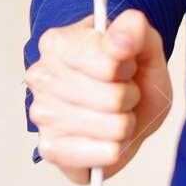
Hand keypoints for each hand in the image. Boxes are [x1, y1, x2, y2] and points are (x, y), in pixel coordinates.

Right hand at [26, 8, 171, 184]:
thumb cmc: (130, 77)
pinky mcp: (50, 149)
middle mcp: (41, 77)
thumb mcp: (144, 47)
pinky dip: (115, 149)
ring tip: (115, 113)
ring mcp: (41, 115)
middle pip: (113, 98)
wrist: (127, 110)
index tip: (125, 66)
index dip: (127, 68)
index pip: (107, 62)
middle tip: (122, 93)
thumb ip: (135, 32)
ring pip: (113, 127)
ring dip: (125, 123)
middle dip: (129, 97)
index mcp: (57, 43)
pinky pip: (101, 154)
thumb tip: (120, 41)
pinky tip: (106, 138)